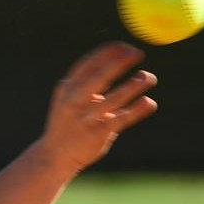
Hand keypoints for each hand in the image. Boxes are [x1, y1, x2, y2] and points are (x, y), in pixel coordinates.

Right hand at [33, 42, 158, 175]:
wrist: (54, 156)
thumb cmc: (69, 123)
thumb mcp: (71, 99)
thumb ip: (90, 83)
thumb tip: (118, 59)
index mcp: (67, 89)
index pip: (88, 64)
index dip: (108, 53)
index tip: (126, 46)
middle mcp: (73, 102)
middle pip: (100, 76)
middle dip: (121, 62)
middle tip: (139, 53)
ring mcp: (84, 119)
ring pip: (115, 98)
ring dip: (134, 85)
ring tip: (149, 77)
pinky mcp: (96, 134)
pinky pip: (121, 119)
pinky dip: (137, 109)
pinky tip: (149, 103)